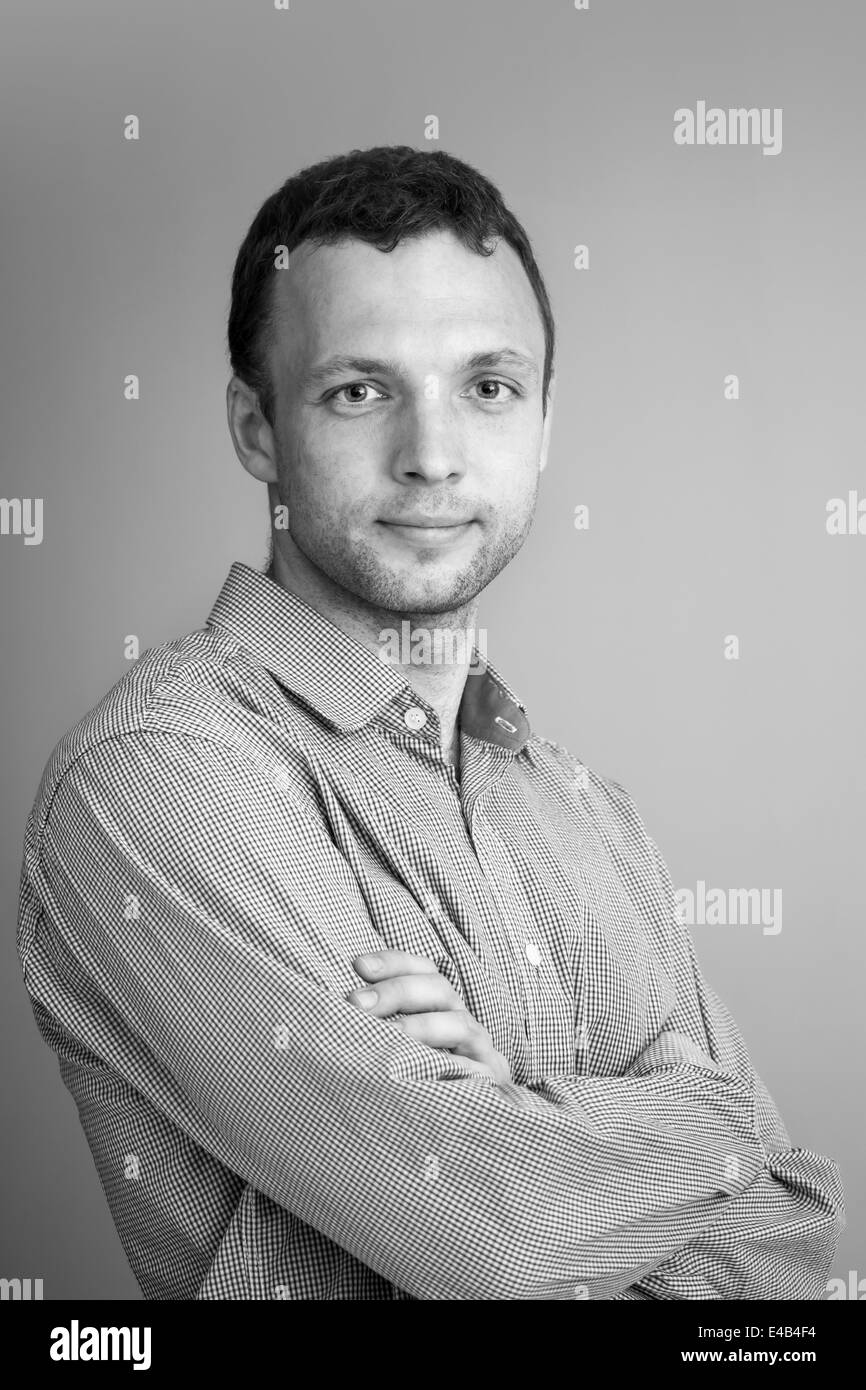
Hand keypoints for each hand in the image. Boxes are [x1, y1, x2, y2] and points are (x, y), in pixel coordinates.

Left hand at [348, 949, 511, 1083]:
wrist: (464, 1134)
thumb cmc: (416, 1085)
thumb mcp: (397, 1052)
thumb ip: (375, 1029)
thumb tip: (335, 1010)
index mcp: (440, 1009)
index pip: (423, 971)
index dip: (393, 962)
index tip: (358, 965)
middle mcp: (461, 1023)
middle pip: (439, 989)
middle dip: (396, 991)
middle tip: (355, 1003)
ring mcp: (479, 1051)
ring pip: (458, 1024)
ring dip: (418, 1026)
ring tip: (387, 1037)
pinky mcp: (490, 1082)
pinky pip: (474, 1069)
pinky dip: (449, 1067)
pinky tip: (418, 1074)